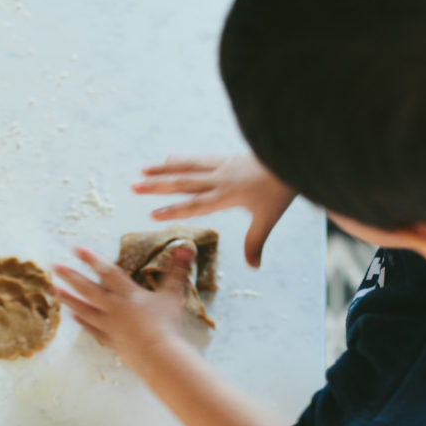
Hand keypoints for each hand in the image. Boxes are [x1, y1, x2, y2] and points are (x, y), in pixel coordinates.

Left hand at [52, 246, 191, 372]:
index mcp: (128, 294)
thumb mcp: (173, 295)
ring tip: (53, 290)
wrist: (158, 356)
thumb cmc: (166, 325)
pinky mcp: (111, 341)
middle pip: (88, 289)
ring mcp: (110, 325)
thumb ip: (176, 271)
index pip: (107, 272)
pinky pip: (93, 330)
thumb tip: (185, 249)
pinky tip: (74, 318)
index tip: (74, 248)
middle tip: (52, 265)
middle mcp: (114, 307)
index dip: (91, 258)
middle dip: (70, 275)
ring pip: (84, 309)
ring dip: (68, 299)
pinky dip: (83, 323)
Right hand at [132, 153, 295, 266]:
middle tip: (134, 187)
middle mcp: (219, 178)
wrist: (291, 158)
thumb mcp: (268, 219)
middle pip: (183, 182)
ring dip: (164, 169)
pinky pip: (199, 158)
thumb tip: (253, 267)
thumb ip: (256, 242)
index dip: (173, 210)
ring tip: (144, 170)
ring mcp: (222, 166)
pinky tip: (170, 158)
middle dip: (157, 186)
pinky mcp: (226, 158)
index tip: (152, 215)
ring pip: (187, 167)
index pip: (195, 205)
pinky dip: (183, 160)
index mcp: (227, 195)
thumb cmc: (281, 190)